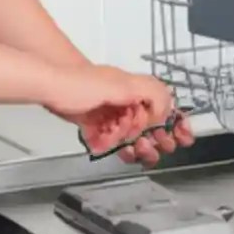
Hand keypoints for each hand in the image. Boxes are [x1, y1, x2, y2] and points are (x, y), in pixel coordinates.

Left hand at [43, 66, 194, 166]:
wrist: (50, 86)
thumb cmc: (81, 83)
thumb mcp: (122, 86)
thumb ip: (149, 94)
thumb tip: (165, 110)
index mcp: (135, 90)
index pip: (164, 106)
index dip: (175, 122)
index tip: (183, 137)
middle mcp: (125, 101)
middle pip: (150, 124)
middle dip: (155, 138)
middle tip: (155, 147)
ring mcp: (110, 113)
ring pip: (130, 135)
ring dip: (134, 144)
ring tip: (134, 150)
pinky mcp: (95, 123)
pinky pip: (111, 139)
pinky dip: (113, 146)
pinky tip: (115, 151)